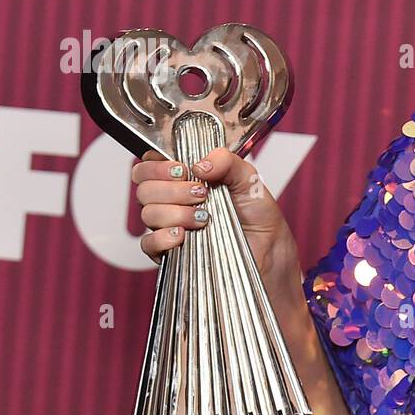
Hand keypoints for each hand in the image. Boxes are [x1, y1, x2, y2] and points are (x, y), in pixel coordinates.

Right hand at [131, 147, 298, 281]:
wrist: (269, 249)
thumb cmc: (258, 215)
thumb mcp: (248, 179)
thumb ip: (227, 161)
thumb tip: (200, 164)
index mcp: (185, 180)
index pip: (149, 166)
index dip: (158, 166)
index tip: (182, 169)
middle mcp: (172, 202)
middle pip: (145, 189)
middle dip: (172, 190)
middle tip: (200, 194)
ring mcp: (170, 228)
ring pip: (148, 214)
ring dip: (176, 213)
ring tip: (204, 217)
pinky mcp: (171, 253)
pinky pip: (148, 244)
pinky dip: (163, 237)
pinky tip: (184, 235)